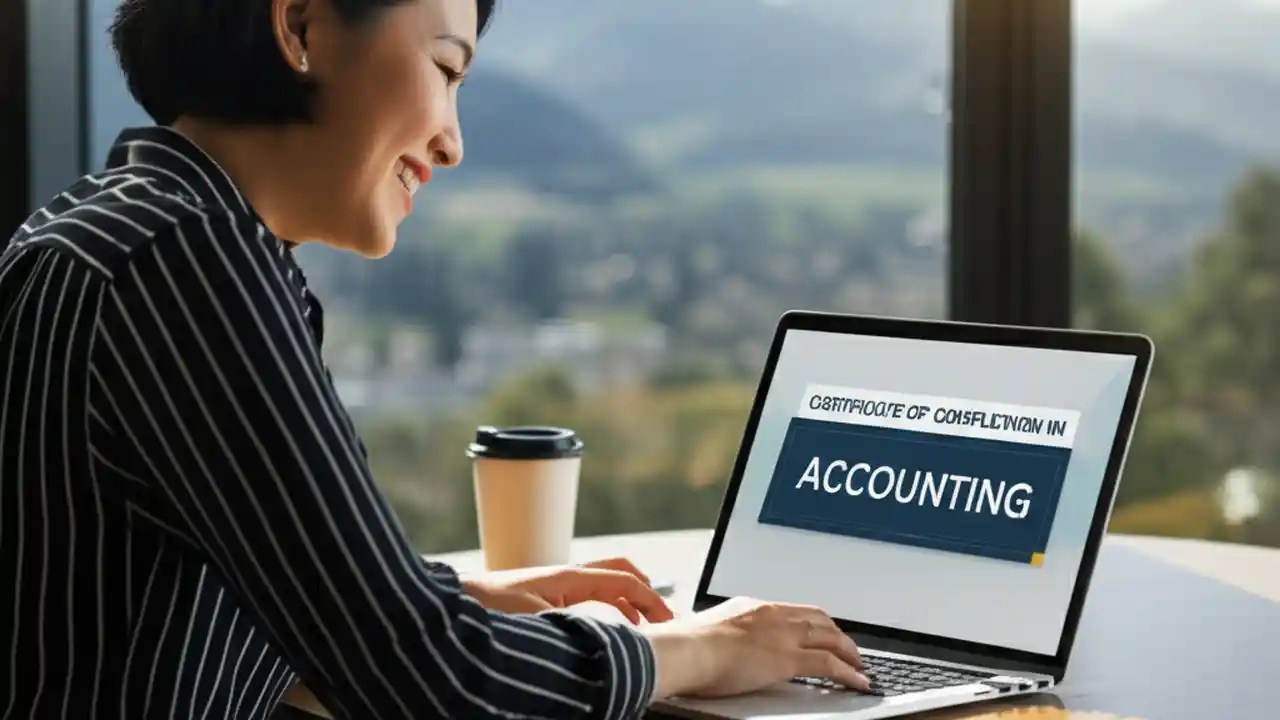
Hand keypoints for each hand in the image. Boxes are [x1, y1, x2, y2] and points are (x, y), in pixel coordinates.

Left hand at [459, 557, 674, 623]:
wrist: (459, 601)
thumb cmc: (490, 606)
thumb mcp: (534, 620)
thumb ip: (570, 628)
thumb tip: (600, 638)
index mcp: (570, 578)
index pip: (623, 581)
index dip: (651, 599)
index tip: (669, 619)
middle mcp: (569, 576)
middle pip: (621, 572)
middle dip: (646, 592)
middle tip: (664, 617)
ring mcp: (560, 585)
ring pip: (608, 584)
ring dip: (630, 600)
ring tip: (645, 626)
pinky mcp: (551, 597)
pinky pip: (593, 596)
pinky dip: (613, 606)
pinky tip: (614, 626)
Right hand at [642, 597, 869, 698]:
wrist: (687, 649)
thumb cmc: (688, 644)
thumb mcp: (712, 629)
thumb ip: (726, 634)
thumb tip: (721, 643)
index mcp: (755, 607)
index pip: (796, 611)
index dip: (816, 624)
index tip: (823, 633)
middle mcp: (774, 615)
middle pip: (820, 620)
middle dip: (839, 635)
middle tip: (849, 650)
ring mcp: (784, 635)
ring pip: (831, 639)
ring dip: (850, 654)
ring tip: (859, 667)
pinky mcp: (788, 658)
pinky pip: (830, 665)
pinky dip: (849, 674)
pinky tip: (858, 682)